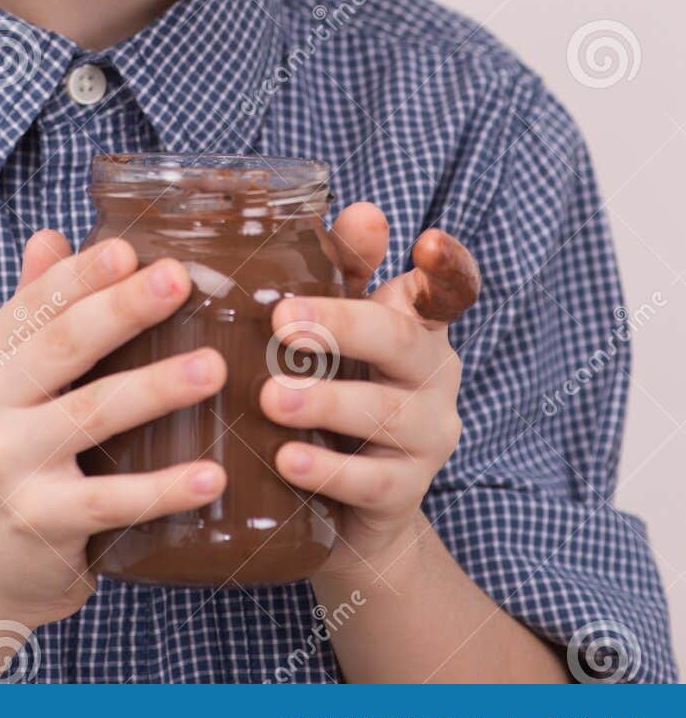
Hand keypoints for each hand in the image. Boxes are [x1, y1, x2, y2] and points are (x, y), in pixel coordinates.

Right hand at [0, 229, 226, 661]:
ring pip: (90, 416)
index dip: (83, 273)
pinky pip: (110, 501)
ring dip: (155, 388)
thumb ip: (35, 310)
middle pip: (63, 346)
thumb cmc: (19, 450)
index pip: (38, 302)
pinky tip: (213, 475)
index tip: (132, 248)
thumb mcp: (13, 380)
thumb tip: (51, 234)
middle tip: (179, 279)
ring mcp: (12, 465)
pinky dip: (164, 488)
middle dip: (122, 308)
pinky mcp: (42, 522)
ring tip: (216, 367)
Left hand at [259, 201, 480, 585]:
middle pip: (399, 340)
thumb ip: (343, 269)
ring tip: (273, 397)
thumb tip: (365, 211)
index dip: (445, 266)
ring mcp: (426, 436)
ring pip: (386, 412)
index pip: (445, 289)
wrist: (354, 507)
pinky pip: (371, 481)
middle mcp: (433, 375)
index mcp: (417, 326)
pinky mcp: (405, 492)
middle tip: (283, 321)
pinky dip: (328, 470)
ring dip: (327, 402)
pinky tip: (287, 459)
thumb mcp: (336, 328)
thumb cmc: (338, 389)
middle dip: (342, 325)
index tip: (426, 242)